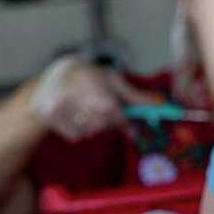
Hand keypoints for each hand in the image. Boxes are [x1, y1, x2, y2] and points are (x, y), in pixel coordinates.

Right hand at [31, 57, 163, 141]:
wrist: (56, 76)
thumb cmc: (90, 77)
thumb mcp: (113, 80)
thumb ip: (135, 96)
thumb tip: (161, 104)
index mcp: (91, 82)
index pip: (111, 111)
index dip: (123, 123)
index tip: (132, 131)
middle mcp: (73, 93)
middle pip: (101, 124)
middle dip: (109, 123)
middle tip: (105, 113)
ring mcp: (60, 107)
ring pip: (90, 131)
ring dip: (96, 127)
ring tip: (89, 111)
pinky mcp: (51, 118)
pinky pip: (76, 136)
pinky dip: (82, 131)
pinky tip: (78, 117)